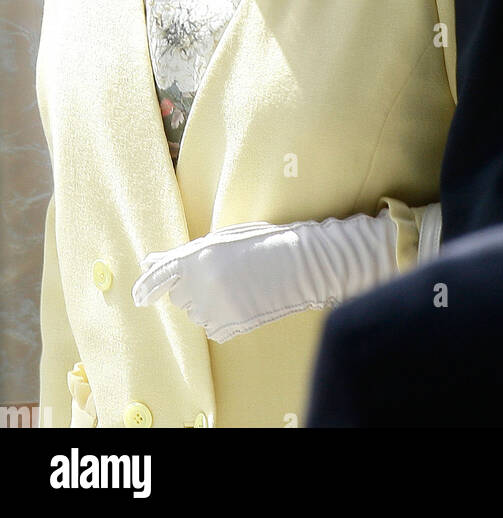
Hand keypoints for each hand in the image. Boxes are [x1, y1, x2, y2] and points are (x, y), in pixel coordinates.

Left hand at [132, 213, 396, 342]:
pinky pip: (213, 328)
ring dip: (209, 302)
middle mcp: (198, 286)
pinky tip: (244, 301)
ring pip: (196, 312)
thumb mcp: (223, 240)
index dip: (146, 285)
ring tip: (240, 285)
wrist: (300, 265)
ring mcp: (212, 310)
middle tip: (223, 273)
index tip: (138, 296)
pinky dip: (223, 318)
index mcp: (197, 258)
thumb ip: (185, 254)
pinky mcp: (226, 328)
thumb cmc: (263, 244)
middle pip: (179, 294)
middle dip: (192, 286)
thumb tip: (152, 261)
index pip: (159, 275)